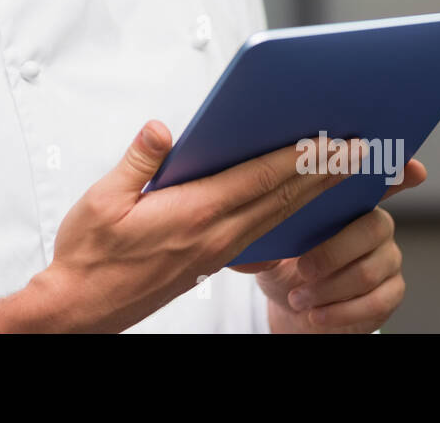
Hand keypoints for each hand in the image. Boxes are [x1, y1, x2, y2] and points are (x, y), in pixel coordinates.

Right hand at [0, 122, 365, 332]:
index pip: (259, 179)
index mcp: (193, 214)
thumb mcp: (102, 200)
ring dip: (311, 194)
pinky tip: (295, 207)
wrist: (81, 308)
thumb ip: (138, 161)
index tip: (329, 140)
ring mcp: (216, 253)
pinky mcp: (211, 263)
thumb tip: (162, 131)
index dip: (298, 157)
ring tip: (340, 172)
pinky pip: (260, 235)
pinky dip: (285, 216)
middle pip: (280, 198)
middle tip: (358, 150)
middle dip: (322, 172)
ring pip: (276, 218)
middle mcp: (214, 235)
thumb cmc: (88, 255)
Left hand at [230, 158, 426, 332]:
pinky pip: (375, 301)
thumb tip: (258, 217)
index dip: (401, 173)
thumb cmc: (284, 263)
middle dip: (333, 252)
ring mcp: (388, 258)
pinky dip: (341, 312)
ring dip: (328, 289)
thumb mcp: (272, 243)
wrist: (293, 304)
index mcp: (350, 203)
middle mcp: (376, 225)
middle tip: (302, 269)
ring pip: (368, 271)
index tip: (414, 169)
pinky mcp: (392, 291)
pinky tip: (316, 315)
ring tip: (298, 298)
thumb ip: (273, 225)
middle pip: (372, 229)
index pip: (380, 181)